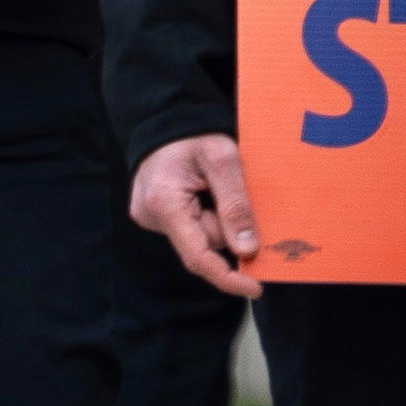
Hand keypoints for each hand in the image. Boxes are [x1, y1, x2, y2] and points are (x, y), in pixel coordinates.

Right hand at [131, 134, 262, 298]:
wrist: (166, 118)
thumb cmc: (194, 133)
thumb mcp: (223, 160)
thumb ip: (235, 205)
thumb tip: (247, 249)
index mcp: (164, 203)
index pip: (198, 256)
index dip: (228, 277)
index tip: (255, 287)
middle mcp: (151, 216)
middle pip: (203, 244)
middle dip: (226, 225)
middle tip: (229, 189)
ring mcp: (150, 218)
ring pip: (199, 236)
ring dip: (216, 217)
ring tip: (213, 184)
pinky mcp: (156, 215)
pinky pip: (191, 227)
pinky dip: (206, 214)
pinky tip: (203, 191)